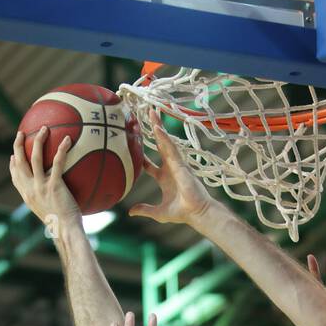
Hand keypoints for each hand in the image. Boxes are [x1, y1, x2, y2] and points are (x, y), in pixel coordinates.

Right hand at [9, 128, 79, 229]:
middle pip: (19, 162)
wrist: (65, 231)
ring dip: (38, 140)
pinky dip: (61, 149)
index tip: (12, 156)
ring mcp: (40, 186)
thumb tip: (59, 199)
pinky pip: (57, 162)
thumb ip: (49, 203)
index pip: (15, 178)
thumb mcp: (50, 215)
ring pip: (35, 157)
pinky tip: (67, 140)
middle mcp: (30, 189)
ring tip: (44, 129)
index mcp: (27, 196)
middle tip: (22, 133)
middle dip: (18, 145)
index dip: (13, 165)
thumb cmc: (62, 226)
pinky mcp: (54, 185)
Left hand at [128, 112, 211, 227]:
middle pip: (159, 145)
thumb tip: (130, 212)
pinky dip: (163, 137)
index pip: (149, 164)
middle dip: (153, 130)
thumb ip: (144, 209)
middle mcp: (170, 168)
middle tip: (145, 116)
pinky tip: (156, 127)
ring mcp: (176, 163)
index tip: (133, 146)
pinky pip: (170, 147)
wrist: (196, 213)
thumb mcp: (158, 212)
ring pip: (165, 141)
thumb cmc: (181, 212)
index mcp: (164, 178)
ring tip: (151, 111)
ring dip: (158, 126)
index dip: (141, 156)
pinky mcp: (180, 163)